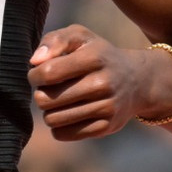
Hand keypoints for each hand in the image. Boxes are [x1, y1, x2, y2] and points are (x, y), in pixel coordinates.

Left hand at [28, 26, 171, 140]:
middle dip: (41, 93)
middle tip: (51, 88)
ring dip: (49, 111)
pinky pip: (64, 134)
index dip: (35, 75)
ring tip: (59, 101)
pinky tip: (67, 114)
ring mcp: (107, 107)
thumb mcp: (79, 37)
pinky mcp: (107, 126)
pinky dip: (59, 126)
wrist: (137, 80)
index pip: (48, 73)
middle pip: (46, 99)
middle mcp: (103, 83)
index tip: (39, 74)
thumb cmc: (96, 55)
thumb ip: (54, 41)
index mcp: (94, 57)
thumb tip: (35, 62)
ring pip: (52, 119)